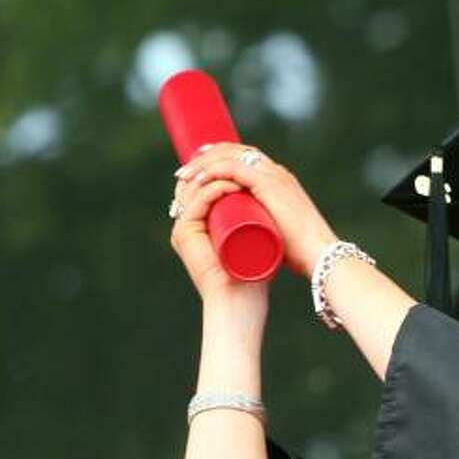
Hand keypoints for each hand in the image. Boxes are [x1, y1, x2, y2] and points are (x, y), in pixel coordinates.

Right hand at [168, 156, 273, 306]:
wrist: (240, 300)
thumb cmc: (251, 277)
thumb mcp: (255, 243)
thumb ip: (259, 229)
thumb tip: (275, 208)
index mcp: (198, 222)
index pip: (202, 185)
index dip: (218, 167)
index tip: (245, 160)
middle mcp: (186, 222)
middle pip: (194, 181)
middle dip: (214, 162)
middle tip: (242, 158)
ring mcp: (182, 228)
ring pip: (195, 188)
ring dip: (218, 174)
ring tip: (244, 174)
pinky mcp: (183, 234)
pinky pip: (195, 204)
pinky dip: (212, 191)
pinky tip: (231, 186)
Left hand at [174, 143, 340, 279]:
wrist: (318, 254)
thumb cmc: (302, 253)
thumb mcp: (278, 234)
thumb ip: (265, 230)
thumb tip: (251, 241)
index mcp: (279, 180)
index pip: (245, 158)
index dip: (219, 159)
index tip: (199, 169)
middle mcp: (276, 172)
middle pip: (234, 150)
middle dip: (207, 155)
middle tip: (185, 169)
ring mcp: (273, 175)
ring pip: (229, 156)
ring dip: (203, 163)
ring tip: (183, 175)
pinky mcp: (269, 184)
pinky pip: (233, 169)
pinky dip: (213, 171)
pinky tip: (197, 181)